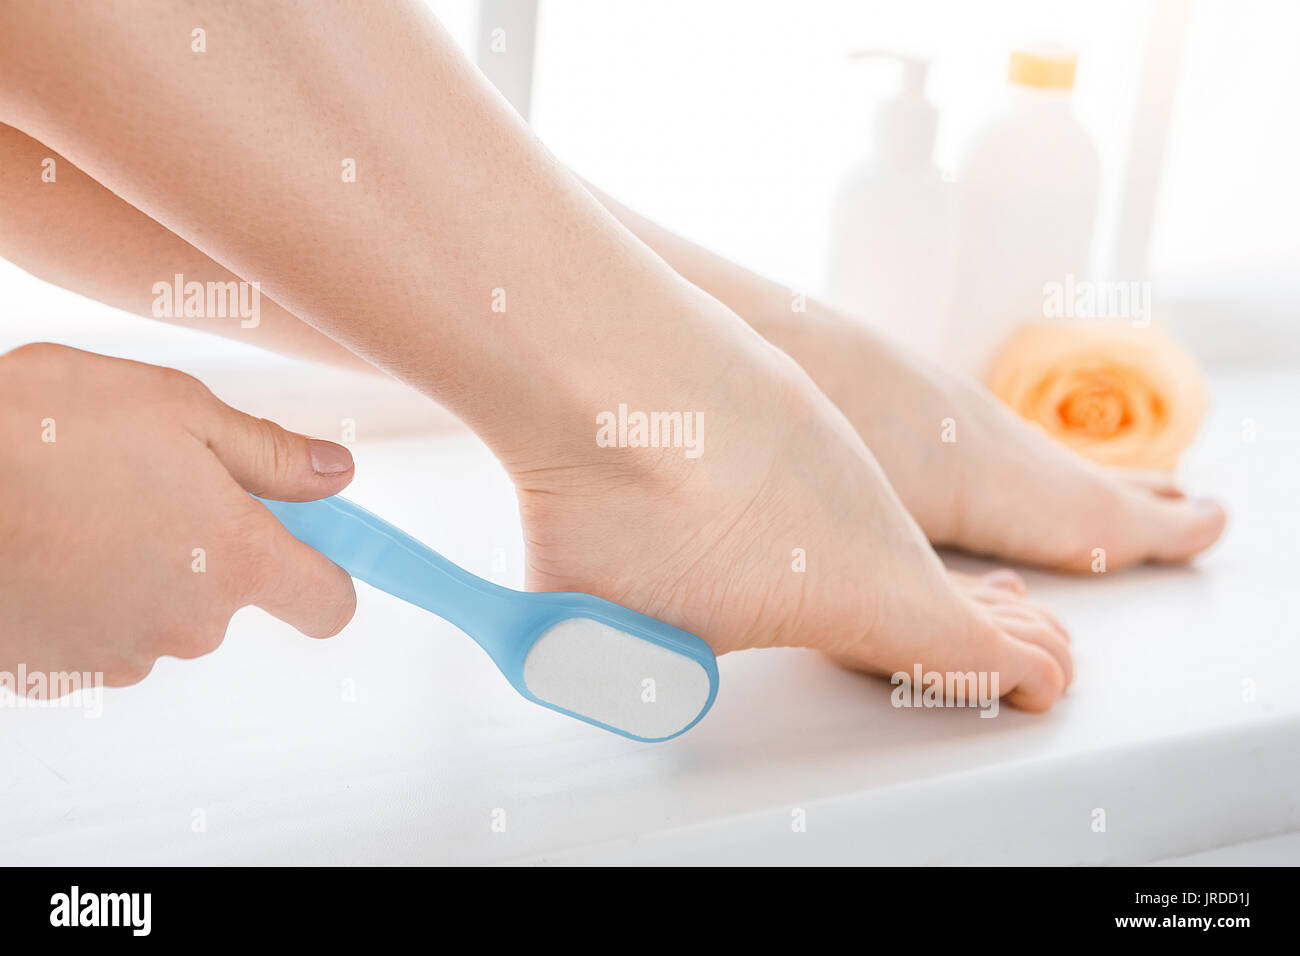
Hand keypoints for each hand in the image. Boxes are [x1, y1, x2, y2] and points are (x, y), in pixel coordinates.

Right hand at [0, 343, 356, 692]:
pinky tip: (49, 549)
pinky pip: (100, 633)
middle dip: (208, 548)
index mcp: (235, 559)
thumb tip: (336, 473)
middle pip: (232, 597)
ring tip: (85, 510)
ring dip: (143, 570)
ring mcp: (122, 655)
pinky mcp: (61, 674)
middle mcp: (191, 625)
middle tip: (152, 486)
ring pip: (162, 613)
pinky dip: (88, 598)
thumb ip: (270, 453)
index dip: (328, 577)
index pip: (327, 603)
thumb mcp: (177, 409)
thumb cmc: (41, 432)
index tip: (316, 553)